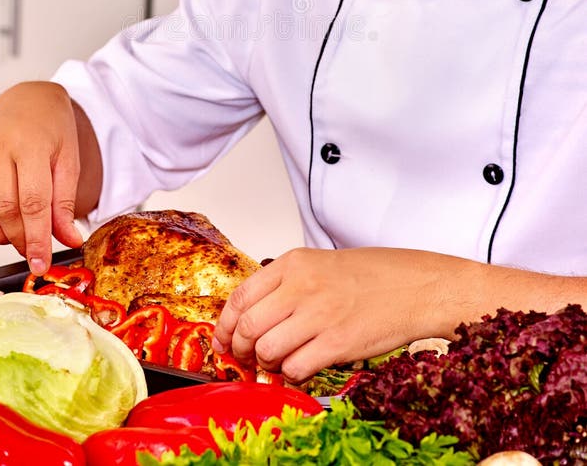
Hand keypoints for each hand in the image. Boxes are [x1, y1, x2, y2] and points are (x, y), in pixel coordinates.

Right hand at [0, 81, 84, 273]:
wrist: (29, 97)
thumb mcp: (69, 160)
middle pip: (7, 209)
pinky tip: (1, 225)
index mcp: (30, 145)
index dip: (38, 238)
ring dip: (0, 235)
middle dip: (22, 240)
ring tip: (20, 238)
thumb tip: (70, 240)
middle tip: (35, 253)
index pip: (33, 203)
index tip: (43, 263)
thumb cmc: (52, 126)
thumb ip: (66, 202)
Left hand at [213, 246, 477, 383]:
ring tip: (277, 363)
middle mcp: (302, 286)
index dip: (225, 325)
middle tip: (246, 358)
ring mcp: (319, 315)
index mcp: (294, 263)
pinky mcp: (338, 343)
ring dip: (267, 365)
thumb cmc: (373, 275)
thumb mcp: (320, 264)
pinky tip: (300, 370)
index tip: (223, 341)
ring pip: (268, 351)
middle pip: (248, 327)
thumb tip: (252, 317)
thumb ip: (286, 284)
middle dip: (241, 350)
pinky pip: (295, 368)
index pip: (241, 297)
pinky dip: (290, 376)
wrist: (416, 286)